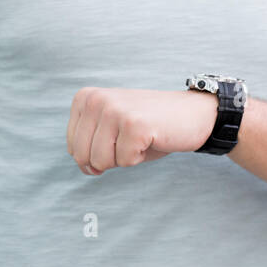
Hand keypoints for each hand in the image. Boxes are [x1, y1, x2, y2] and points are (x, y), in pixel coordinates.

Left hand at [66, 87, 219, 174]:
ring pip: (101, 162)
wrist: (193, 114)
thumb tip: (87, 168)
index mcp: (85, 98)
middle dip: (109, 159)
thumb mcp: (111, 130)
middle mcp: (96, 100)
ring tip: (140, 138)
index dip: (98, 154)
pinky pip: (125, 162)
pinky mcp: (134, 125)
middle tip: (131, 140)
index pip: (73, 148)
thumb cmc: (151, 126)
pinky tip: (152, 138)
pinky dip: (140, 158)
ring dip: (124, 158)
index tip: (119, 136)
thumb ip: (88, 144)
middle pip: (83, 157)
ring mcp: (115, 111)